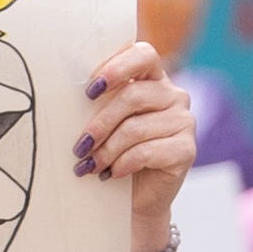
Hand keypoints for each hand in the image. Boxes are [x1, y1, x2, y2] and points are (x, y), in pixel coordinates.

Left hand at [78, 40, 196, 240]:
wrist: (136, 197)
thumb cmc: (115, 152)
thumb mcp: (105, 120)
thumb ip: (99, 100)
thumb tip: (65, 92)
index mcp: (153, 77)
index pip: (143, 54)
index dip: (116, 68)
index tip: (90, 91)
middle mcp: (174, 95)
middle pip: (133, 95)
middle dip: (100, 122)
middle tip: (80, 145)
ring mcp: (185, 121)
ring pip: (136, 127)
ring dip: (107, 150)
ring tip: (91, 165)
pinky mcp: (187, 150)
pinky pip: (148, 151)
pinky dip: (123, 164)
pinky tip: (112, 173)